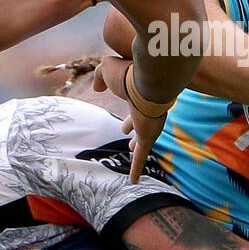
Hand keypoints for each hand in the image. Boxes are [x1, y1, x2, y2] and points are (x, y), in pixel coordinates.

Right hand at [94, 54, 168, 183]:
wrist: (150, 80)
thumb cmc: (129, 72)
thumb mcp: (108, 68)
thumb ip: (101, 76)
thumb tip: (97, 88)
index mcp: (140, 93)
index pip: (133, 102)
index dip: (126, 107)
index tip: (123, 112)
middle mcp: (148, 110)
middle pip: (140, 121)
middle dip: (133, 127)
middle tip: (128, 133)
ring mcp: (150, 126)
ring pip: (142, 141)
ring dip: (137, 147)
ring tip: (130, 152)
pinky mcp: (148, 138)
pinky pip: (141, 157)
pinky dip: (136, 169)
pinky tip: (134, 181)